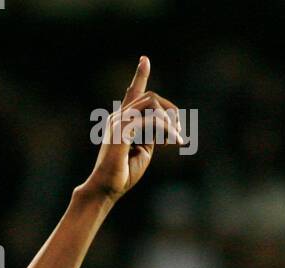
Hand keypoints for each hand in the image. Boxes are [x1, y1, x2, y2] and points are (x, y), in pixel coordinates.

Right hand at [82, 56, 181, 202]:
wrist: (105, 190)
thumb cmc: (122, 175)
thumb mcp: (143, 151)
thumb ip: (150, 134)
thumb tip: (161, 123)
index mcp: (122, 121)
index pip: (132, 94)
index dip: (140, 76)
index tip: (145, 60)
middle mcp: (118, 117)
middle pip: (151, 97)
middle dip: (170, 111)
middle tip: (179, 132)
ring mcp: (119, 122)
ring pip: (152, 104)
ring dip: (169, 121)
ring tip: (177, 139)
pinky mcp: (122, 130)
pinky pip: (150, 119)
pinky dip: (165, 129)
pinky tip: (172, 140)